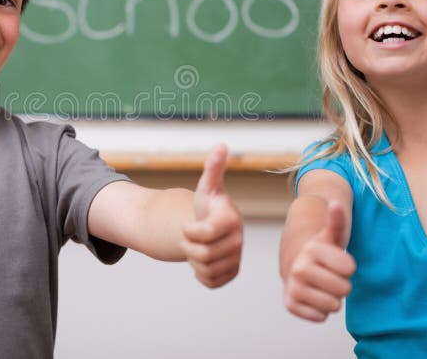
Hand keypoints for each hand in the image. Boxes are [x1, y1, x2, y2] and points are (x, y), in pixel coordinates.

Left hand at [181, 144, 242, 287]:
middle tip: (191, 236)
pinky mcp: (231, 274)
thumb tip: (221, 145)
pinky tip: (202, 259)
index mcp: (232, 220)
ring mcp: (236, 259)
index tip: (188, 224)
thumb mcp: (207, 186)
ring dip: (193, 259)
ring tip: (198, 245)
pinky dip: (199, 273)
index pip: (204, 234)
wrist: (211, 226)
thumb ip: (213, 168)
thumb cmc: (208, 205)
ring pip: (205, 269)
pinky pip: (209, 282)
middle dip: (189, 245)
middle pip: (202, 254)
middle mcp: (238, 241)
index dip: (188, 231)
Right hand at [283, 200, 355, 321]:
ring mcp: (293, 287)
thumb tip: (336, 204)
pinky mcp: (290, 304)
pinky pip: (320, 317)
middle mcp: (299, 268)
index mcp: (311, 250)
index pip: (350, 269)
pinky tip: (314, 297)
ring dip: (333, 299)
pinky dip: (321, 311)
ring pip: (334, 305)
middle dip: (342, 285)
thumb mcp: (331, 236)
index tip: (336, 261)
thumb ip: (337, 221)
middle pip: (344, 290)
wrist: (296, 267)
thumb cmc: (322, 253)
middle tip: (330, 276)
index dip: (348, 267)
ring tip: (322, 287)